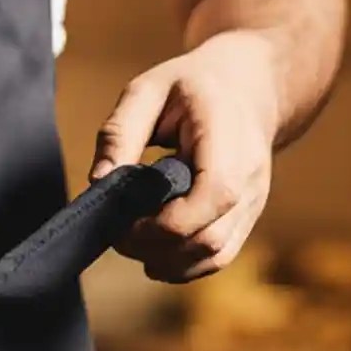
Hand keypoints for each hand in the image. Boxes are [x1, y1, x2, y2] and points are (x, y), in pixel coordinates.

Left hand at [90, 32, 280, 282]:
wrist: (248, 86)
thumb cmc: (192, 85)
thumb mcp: (146, 90)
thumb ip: (119, 133)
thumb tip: (97, 181)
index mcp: (228, 142)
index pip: (212, 196)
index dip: (164, 221)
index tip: (120, 218)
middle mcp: (250, 180)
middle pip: (210, 238)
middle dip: (156, 246)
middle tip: (115, 232)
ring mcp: (253, 202)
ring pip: (216, 255)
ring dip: (168, 262)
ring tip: (130, 242)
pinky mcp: (245, 216)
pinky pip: (219, 255)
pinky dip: (184, 264)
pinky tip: (153, 254)